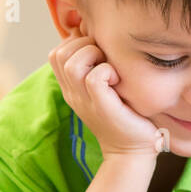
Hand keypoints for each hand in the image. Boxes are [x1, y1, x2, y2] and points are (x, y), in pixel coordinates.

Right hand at [49, 34, 168, 155]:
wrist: (133, 152)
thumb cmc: (126, 115)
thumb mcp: (106, 88)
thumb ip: (98, 67)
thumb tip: (101, 39)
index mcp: (71, 87)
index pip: (56, 52)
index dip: (77, 42)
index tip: (98, 52)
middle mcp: (73, 93)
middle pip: (59, 53)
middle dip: (84, 44)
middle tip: (105, 58)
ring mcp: (84, 101)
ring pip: (72, 63)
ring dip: (94, 56)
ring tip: (110, 68)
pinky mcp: (101, 107)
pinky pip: (93, 78)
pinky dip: (107, 71)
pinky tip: (118, 81)